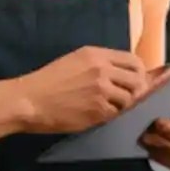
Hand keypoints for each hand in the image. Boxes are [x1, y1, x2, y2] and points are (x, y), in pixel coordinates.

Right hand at [14, 47, 147, 133]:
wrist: (30, 100)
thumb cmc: (49, 80)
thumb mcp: (76, 61)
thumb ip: (100, 64)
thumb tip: (124, 73)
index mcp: (96, 54)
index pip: (133, 61)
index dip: (139, 72)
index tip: (136, 80)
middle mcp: (102, 70)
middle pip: (137, 80)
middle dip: (135, 90)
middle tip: (126, 97)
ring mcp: (102, 91)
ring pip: (128, 99)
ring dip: (121, 105)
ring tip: (107, 106)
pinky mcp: (97, 111)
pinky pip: (115, 114)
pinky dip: (109, 115)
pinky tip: (96, 113)